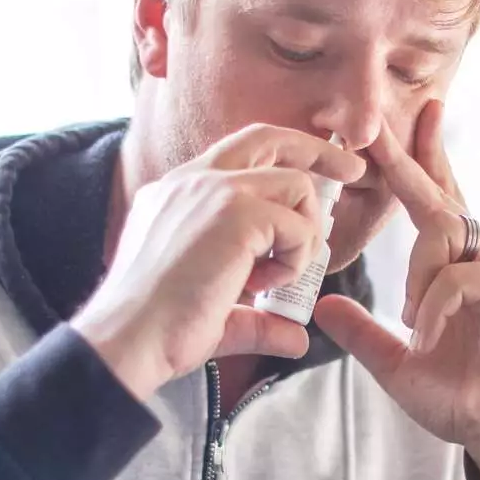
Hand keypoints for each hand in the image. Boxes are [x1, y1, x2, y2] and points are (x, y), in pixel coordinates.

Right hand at [73, 124, 362, 399]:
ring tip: (277, 277)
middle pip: (269, 138)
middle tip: (352, 169)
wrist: (127, 341)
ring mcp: (212, 191)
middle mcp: (191, 180)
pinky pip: (297, 227)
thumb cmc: (158, 332)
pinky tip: (264, 286)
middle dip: (318, 150)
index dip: (284, 157)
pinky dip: (295, 262)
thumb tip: (296, 337)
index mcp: (177, 193)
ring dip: (303, 235)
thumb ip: (258, 317)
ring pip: (295, 186)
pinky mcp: (233, 212)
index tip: (320, 173)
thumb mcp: (217, 315)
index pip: (239, 153)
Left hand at [313, 101, 479, 479]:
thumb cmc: (465, 399)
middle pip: (439, 196)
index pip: (434, 202)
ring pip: (442, 236)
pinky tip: (428, 334)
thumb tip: (322, 307)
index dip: (417, 161)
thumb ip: (364, 334)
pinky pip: (457, 277)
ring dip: (415, 278)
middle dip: (407, 159)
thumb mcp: (398, 365)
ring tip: (416, 324)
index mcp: (458, 266)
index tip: (397, 124)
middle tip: (377, 125)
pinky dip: (433, 305)